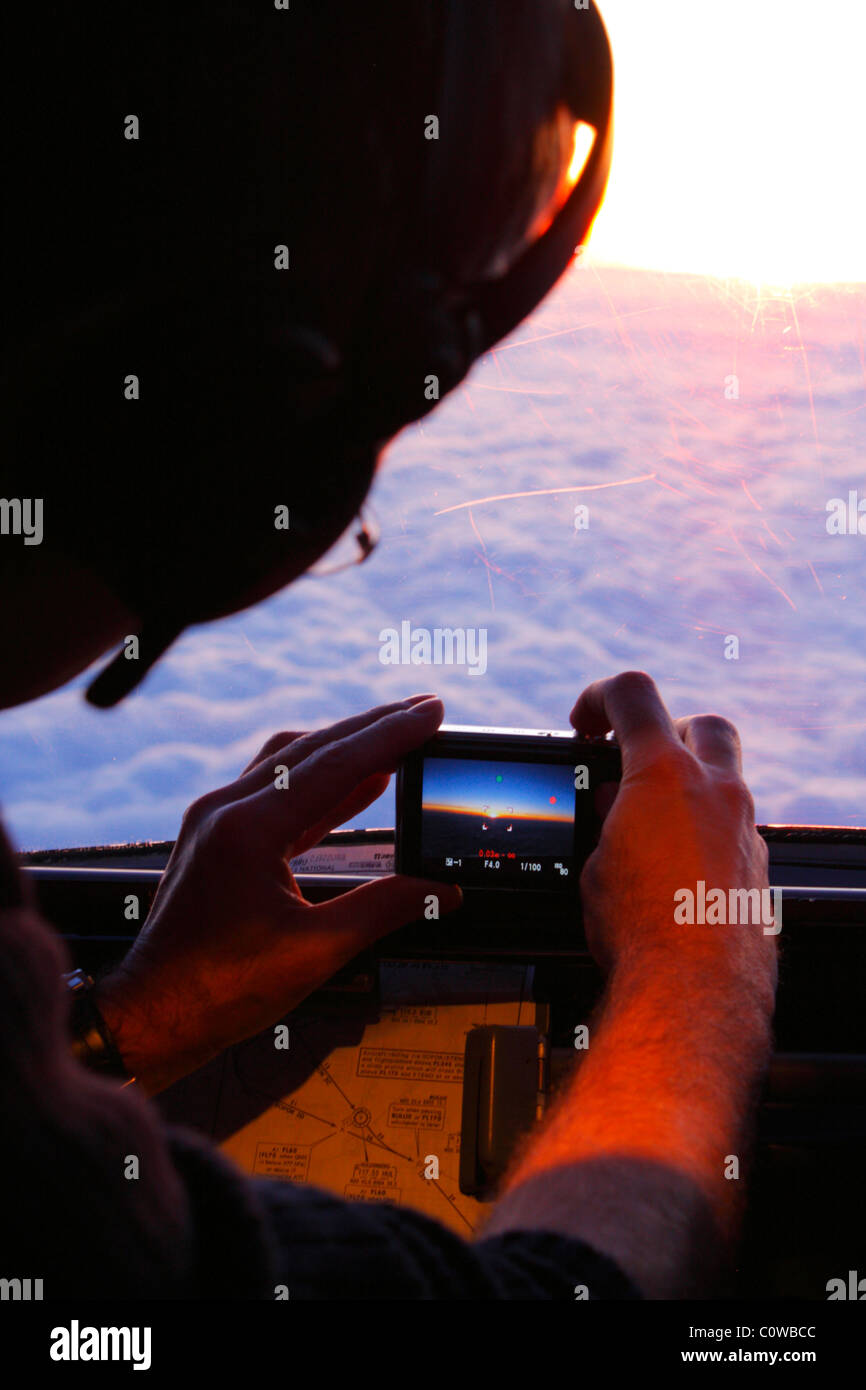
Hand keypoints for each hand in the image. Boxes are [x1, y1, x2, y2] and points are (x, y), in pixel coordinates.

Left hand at [97, 695, 459, 1093]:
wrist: (152, 1014)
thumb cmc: (220, 990)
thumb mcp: (314, 952)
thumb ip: (384, 910)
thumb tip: (440, 890)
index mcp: (248, 830)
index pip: (335, 766)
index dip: (390, 736)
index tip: (431, 712)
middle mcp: (226, 809)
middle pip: (313, 749)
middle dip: (373, 727)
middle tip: (425, 710)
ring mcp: (216, 819)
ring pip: (291, 762)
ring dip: (345, 747)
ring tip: (398, 738)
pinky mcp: (217, 837)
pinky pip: (277, 792)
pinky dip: (322, 783)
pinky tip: (361, 784)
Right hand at [572, 671, 776, 1004]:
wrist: (692, 994)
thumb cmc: (640, 934)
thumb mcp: (596, 863)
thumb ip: (610, 818)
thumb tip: (616, 807)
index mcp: (665, 775)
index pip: (634, 695)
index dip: (599, 697)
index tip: (585, 723)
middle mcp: (717, 792)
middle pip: (704, 724)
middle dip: (668, 733)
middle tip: (635, 762)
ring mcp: (746, 831)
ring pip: (726, 783)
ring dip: (688, 791)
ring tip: (647, 828)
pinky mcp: (758, 872)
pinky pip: (732, 834)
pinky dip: (703, 838)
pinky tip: (673, 872)